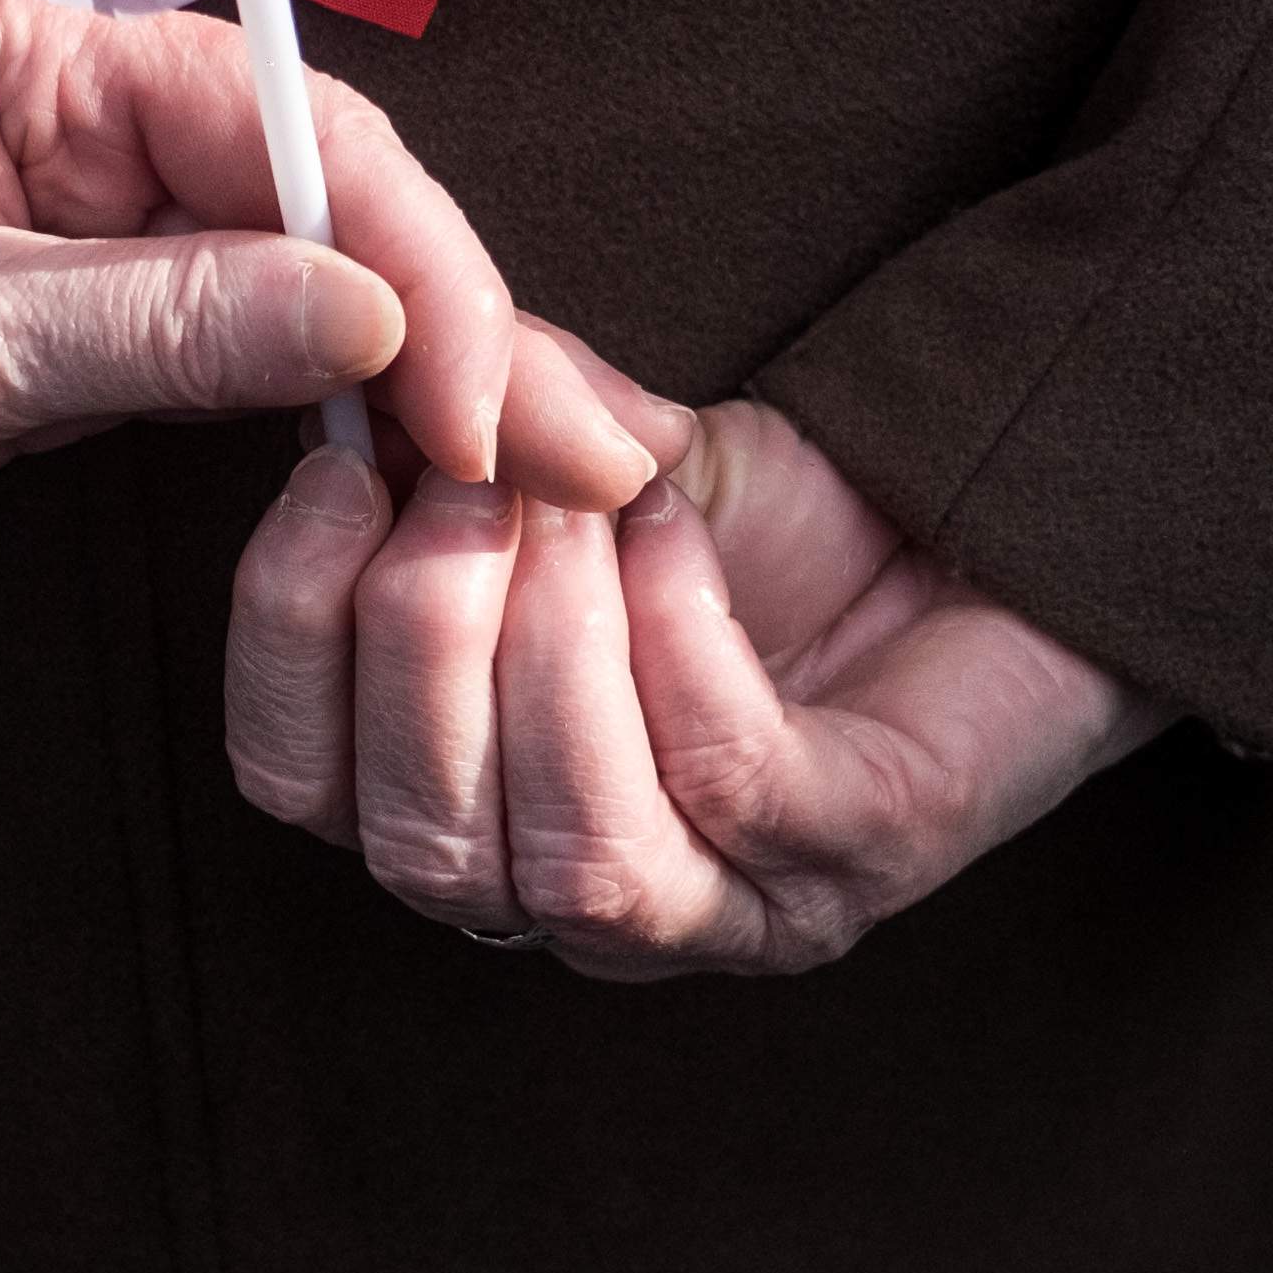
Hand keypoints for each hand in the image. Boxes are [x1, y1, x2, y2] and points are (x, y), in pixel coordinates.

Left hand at [0, 0, 654, 615]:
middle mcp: (60, 123)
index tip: (485, 397)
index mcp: (27, 50)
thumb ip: (147, 327)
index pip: (288, 132)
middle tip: (572, 460)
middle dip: (451, 321)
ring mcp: (54, 241)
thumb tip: (373, 316)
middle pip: (317, 201)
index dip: (415, 260)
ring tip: (528, 486)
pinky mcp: (32, 354)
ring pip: (282, 291)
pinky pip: (212, 366)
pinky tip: (398, 482)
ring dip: (403, 380)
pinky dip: (312, 421)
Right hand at [221, 357, 1163, 976]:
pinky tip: (677, 533)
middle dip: (426, 634)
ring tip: (585, 501)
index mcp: (467, 801)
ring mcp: (719, 910)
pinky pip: (725, 784)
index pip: (298, 785)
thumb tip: (393, 362)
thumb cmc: (780, 532)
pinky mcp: (847, 869)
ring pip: (571, 853)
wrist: (984, 539)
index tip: (337, 469)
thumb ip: (489, 421)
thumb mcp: (595, 455)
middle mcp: (569, 895)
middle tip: (479, 474)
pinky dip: (680, 644)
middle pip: (418, 841)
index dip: (288, 633)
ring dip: (554, 651)